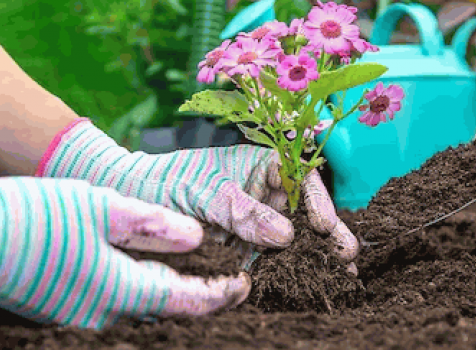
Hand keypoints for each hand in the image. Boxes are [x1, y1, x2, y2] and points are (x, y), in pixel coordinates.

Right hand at [0, 171, 250, 328]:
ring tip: (182, 261)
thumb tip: (196, 239)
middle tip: (224, 269)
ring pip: (131, 300)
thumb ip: (152, 225)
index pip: (183, 302)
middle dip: (193, 289)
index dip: (219, 294)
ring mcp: (71, 314)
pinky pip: (104, 296)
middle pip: (159, 304)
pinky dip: (126, 280)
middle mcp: (96, 314)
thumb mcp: (99, 207)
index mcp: (114, 291)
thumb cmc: (28, 216)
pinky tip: (129, 256)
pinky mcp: (53, 305)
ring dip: (159, 284)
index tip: (245, 283)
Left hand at [37, 120, 358, 268]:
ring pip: (292, 237)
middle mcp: (262, 191)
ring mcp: (254, 219)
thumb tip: (285, 234)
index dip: (316, 200)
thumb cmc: (165, 181)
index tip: (324, 224)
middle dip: (327, 232)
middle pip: (303, 210)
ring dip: (314, 254)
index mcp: (259, 164)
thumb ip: (242, 211)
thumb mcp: (204, 191)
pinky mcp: (242, 246)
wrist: (129, 200)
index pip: (298, 179)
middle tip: (347, 255)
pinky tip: (304, 283)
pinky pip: (268, 258)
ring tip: (339, 274)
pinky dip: (285, 271)